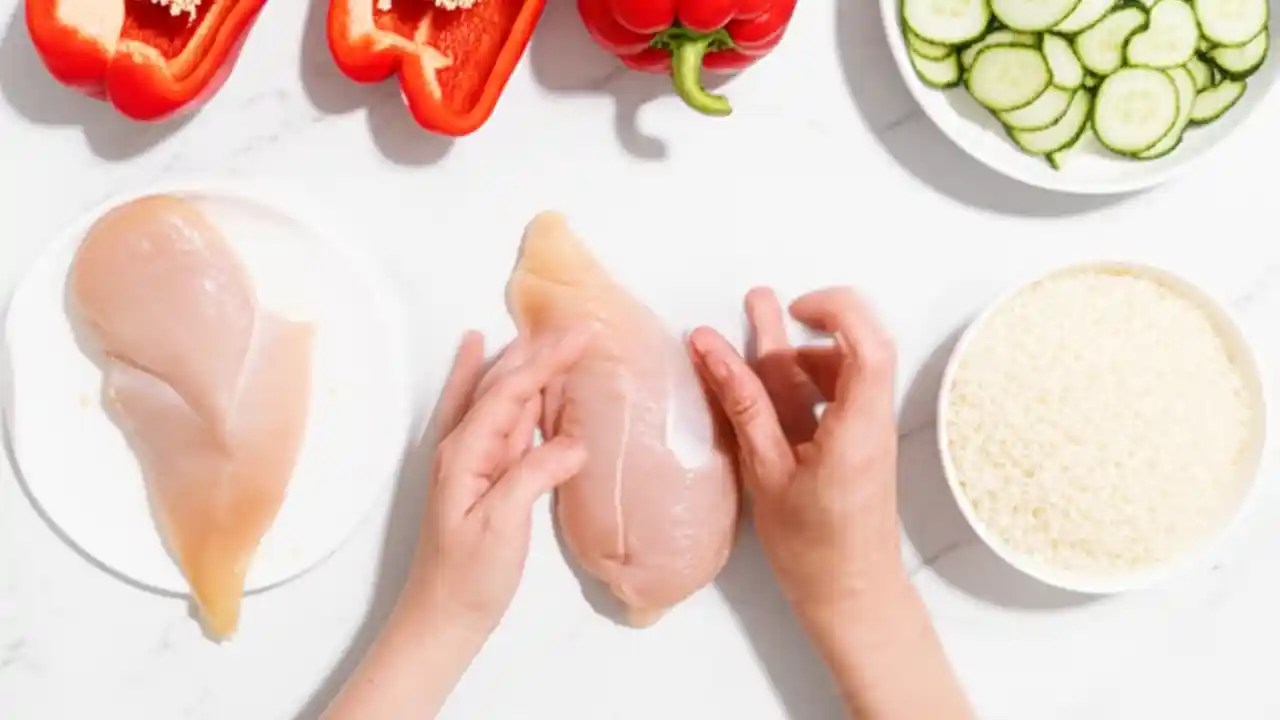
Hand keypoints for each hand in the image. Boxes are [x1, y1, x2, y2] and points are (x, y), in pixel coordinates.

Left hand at [324, 329, 590, 719]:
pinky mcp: (479, 474)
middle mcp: (461, 447)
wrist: (442, 618)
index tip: (579, 336)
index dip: (544, 361)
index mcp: (465, 453)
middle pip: (501, 384)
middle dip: (537, 352)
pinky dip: (494, 383)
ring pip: (497, 396)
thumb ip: (532, 476)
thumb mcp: (502, 526)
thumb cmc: (469, 578)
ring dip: (521, 362)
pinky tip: (478, 352)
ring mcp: (468, 459)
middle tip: (576, 327)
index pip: (509, 392)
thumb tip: (571, 441)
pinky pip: (494, 418)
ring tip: (544, 332)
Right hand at [689, 287, 904, 622]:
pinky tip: (757, 387)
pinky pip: (826, 397)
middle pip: (850, 349)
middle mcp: (869, 420)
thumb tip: (711, 349)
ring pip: (833, 373)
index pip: (868, 343)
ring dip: (791, 350)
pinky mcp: (850, 444)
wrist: (852, 595)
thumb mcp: (768, 473)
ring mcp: (862, 431)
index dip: (835, 311)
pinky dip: (794, 384)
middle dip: (801, 321)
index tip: (792, 309)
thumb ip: (744, 406)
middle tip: (755, 300)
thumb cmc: (814, 548)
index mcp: (858, 427)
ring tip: (751, 330)